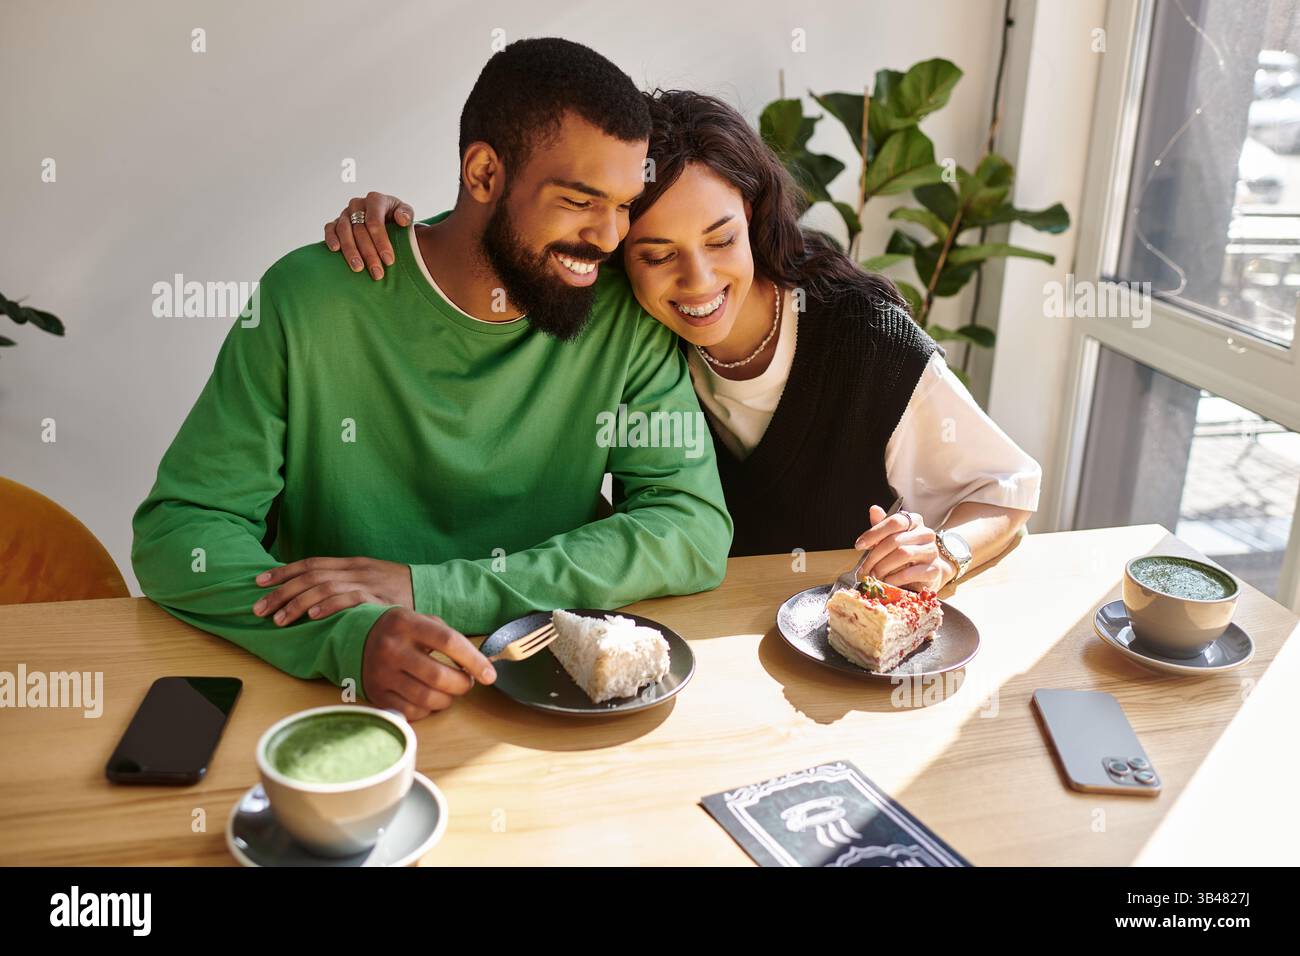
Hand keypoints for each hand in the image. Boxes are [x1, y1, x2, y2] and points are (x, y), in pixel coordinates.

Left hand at [253, 556, 413, 625]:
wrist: (434, 588)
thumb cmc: (399, 590)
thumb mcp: (370, 580)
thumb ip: (345, 584)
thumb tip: (312, 597)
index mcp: (351, 563)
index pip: (310, 563)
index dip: (282, 572)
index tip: (258, 582)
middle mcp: (356, 569)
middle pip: (310, 576)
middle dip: (281, 592)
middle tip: (258, 608)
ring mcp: (368, 583)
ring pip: (324, 587)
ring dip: (298, 603)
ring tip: (279, 619)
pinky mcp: (380, 599)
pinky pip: (351, 599)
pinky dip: (330, 606)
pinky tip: (313, 616)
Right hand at [323, 192, 414, 279]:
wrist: (385, 218)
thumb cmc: (396, 217)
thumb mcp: (406, 212)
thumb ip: (406, 214)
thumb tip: (402, 220)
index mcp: (375, 200)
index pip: (375, 221)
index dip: (381, 241)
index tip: (389, 260)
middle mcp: (358, 204)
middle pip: (360, 230)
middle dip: (368, 253)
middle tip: (377, 272)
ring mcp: (345, 213)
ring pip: (344, 231)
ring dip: (350, 251)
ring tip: (358, 268)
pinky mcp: (335, 222)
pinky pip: (329, 228)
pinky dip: (330, 238)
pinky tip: (335, 250)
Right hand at [362, 607, 495, 719]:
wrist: (359, 637)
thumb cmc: (403, 631)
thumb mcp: (423, 621)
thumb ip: (451, 638)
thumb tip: (480, 665)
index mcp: (407, 623)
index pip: (449, 642)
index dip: (474, 660)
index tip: (489, 675)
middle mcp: (392, 648)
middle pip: (438, 676)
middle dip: (462, 684)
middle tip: (466, 682)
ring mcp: (381, 673)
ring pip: (426, 697)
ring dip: (447, 699)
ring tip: (449, 691)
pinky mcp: (376, 694)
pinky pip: (410, 711)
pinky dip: (427, 709)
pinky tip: (429, 699)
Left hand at [853, 505, 953, 591]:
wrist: (925, 575)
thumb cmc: (904, 554)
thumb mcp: (890, 539)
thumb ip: (881, 526)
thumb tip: (874, 509)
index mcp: (914, 521)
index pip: (894, 521)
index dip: (874, 533)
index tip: (859, 545)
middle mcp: (926, 534)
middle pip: (896, 540)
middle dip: (875, 555)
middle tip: (864, 567)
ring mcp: (931, 551)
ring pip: (903, 554)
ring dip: (883, 566)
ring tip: (874, 575)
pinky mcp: (934, 570)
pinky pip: (909, 573)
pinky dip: (894, 578)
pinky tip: (887, 581)